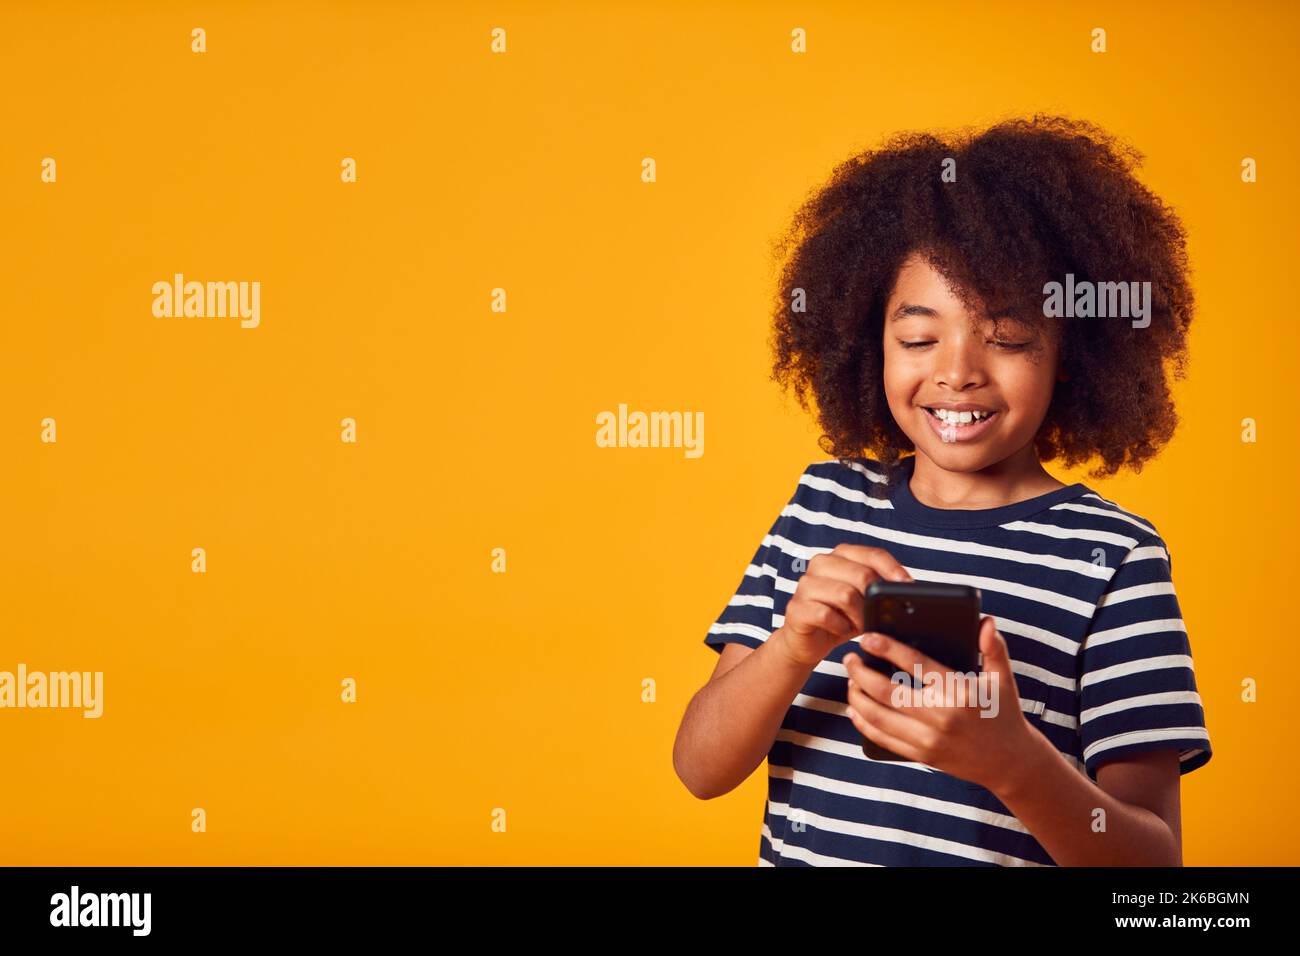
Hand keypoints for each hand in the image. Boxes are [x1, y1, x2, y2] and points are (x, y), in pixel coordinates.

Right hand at [775, 544, 913, 668]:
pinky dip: (839, 627)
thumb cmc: (838, 618)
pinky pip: (826, 615)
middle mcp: (821, 564)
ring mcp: (805, 585)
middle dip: (874, 600)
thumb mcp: (864, 601)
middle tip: (877, 618)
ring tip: (859, 626)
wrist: (806, 642)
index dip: (893, 569)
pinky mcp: (796, 608)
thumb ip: (879, 591)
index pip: (872, 554)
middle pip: (861, 574)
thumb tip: (908, 590)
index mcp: (840, 556)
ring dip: (858, 616)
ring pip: (845, 595)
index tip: (908, 586)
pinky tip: (840, 630)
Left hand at [841, 615, 1036, 790]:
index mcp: (958, 691)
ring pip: (879, 717)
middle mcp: (941, 716)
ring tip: (850, 680)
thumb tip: (985, 621)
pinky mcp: (923, 755)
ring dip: (857, 697)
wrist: (1011, 762)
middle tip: (849, 658)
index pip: (915, 664)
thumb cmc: (1004, 713)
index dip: (887, 648)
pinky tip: (855, 709)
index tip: (867, 637)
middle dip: (860, 672)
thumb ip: (993, 647)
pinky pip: (884, 739)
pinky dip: (863, 723)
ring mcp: (929, 739)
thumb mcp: (1003, 678)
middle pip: (886, 691)